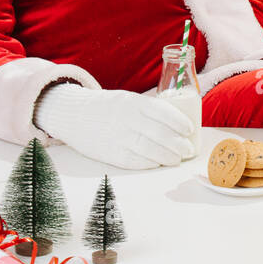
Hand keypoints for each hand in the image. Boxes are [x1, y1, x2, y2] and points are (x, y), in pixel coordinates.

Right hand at [33, 84, 195, 169]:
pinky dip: (149, 163)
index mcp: (133, 102)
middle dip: (177, 144)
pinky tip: (158, 163)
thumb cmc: (107, 107)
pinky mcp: (108, 152)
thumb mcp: (127, 99)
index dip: (179, 122)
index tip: (190, 130)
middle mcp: (126, 119)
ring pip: (148, 149)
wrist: (72, 114)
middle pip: (158, 134)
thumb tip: (177, 124)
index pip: (162, 112)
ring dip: (166, 156)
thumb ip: (148, 110)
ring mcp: (116, 136)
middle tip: (188, 150)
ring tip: (176, 159)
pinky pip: (133, 160)